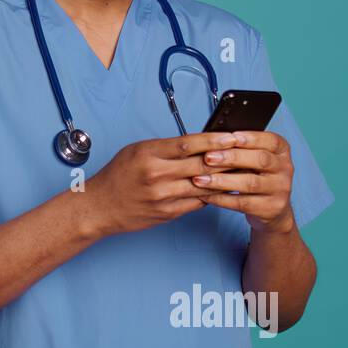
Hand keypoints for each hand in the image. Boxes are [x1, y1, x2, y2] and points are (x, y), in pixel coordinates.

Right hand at [83, 131, 245, 238]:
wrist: (100, 206)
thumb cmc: (118, 175)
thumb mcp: (137, 151)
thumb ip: (166, 147)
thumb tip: (199, 143)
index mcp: (148, 153)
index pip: (188, 143)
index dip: (214, 139)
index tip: (233, 135)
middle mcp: (156, 174)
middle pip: (201, 165)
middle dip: (227, 158)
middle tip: (248, 152)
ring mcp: (162, 195)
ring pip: (204, 185)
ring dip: (225, 179)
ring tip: (244, 171)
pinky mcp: (167, 212)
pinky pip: (198, 202)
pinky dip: (213, 194)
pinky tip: (226, 189)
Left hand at [190, 131, 294, 233]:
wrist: (271, 209)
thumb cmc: (256, 175)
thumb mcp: (254, 159)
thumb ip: (240, 149)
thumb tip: (211, 140)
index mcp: (282, 151)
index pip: (271, 140)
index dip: (251, 138)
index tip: (229, 136)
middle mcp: (285, 168)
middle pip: (260, 160)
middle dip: (232, 157)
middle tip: (208, 157)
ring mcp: (280, 190)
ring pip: (250, 183)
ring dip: (221, 181)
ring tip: (200, 179)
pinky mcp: (270, 208)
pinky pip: (243, 203)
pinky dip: (221, 199)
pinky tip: (205, 195)